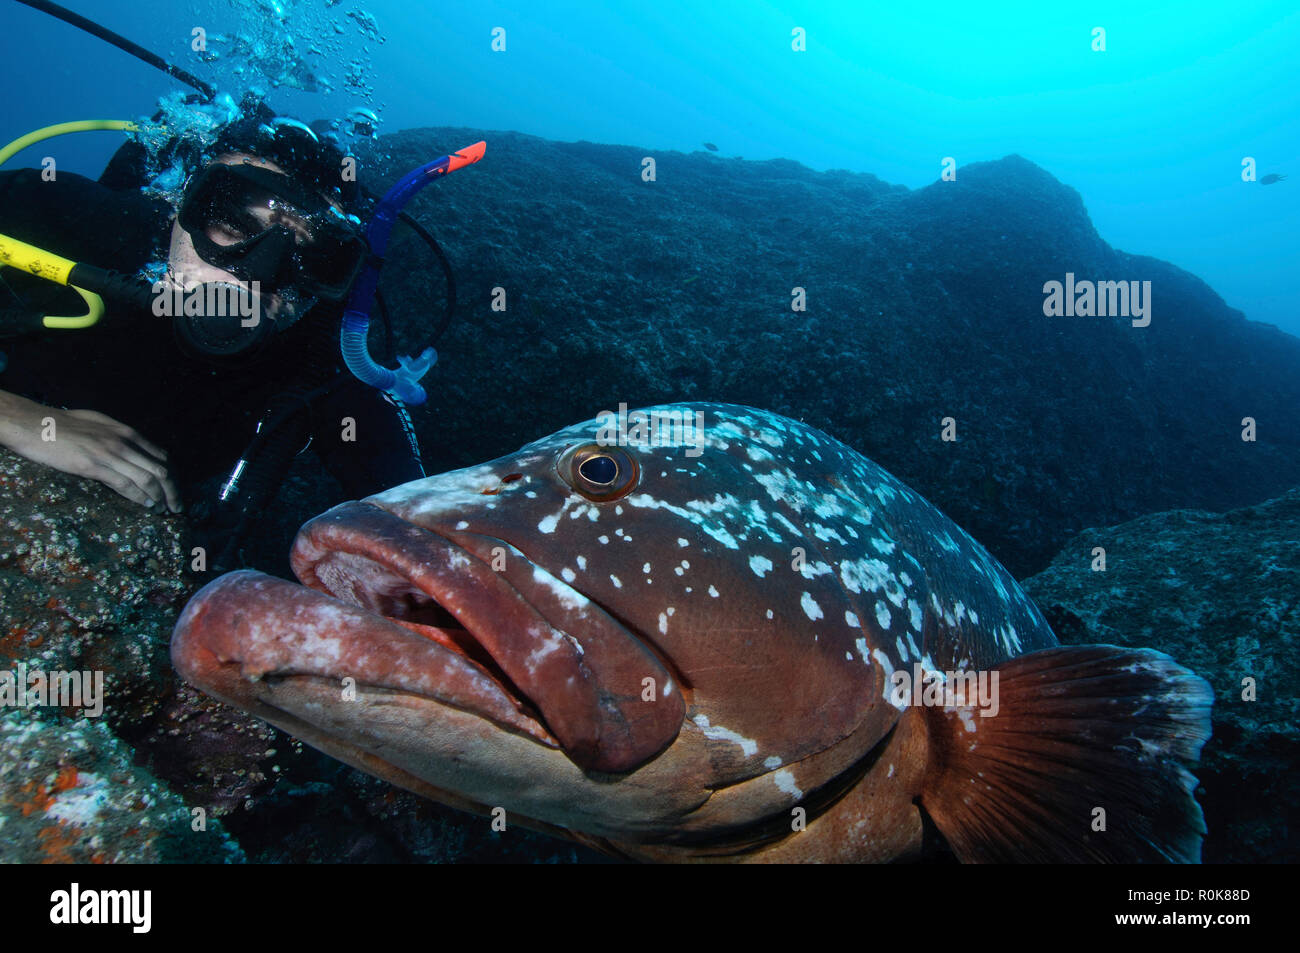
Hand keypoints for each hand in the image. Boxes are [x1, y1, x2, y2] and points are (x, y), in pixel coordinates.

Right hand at [0, 392, 181, 511]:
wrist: (36, 425)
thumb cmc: (64, 424)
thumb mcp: (100, 423)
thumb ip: (119, 436)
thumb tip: (133, 449)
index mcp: (126, 432)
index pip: (161, 456)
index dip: (172, 476)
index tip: (175, 490)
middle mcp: (123, 442)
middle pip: (160, 470)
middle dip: (173, 491)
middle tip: (177, 507)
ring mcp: (108, 454)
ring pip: (146, 478)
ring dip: (159, 497)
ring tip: (164, 510)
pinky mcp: (92, 465)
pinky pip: (124, 484)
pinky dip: (139, 497)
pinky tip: (146, 505)